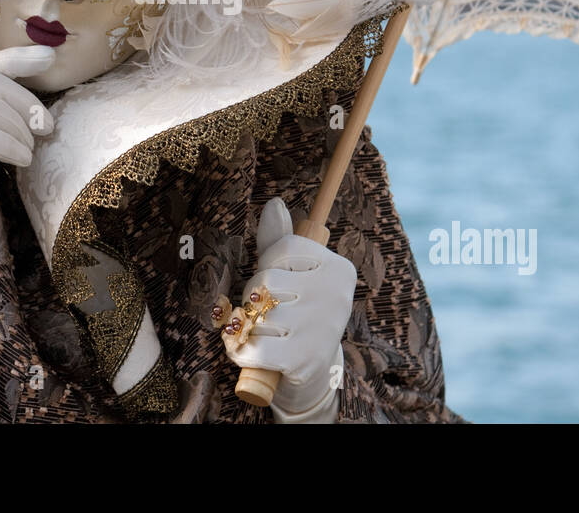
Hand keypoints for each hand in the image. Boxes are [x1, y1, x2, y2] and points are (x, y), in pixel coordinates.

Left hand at [223, 198, 356, 422]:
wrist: (313, 374)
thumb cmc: (297, 314)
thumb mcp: (292, 274)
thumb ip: (279, 240)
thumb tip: (274, 204)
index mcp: (339, 269)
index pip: (280, 249)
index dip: (266, 266)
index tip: (278, 283)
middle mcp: (336, 296)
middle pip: (264, 281)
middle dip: (252, 298)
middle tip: (266, 313)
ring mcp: (321, 328)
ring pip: (255, 314)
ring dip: (247, 327)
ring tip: (263, 334)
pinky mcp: (303, 360)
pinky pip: (251, 348)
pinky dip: (239, 352)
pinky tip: (250, 353)